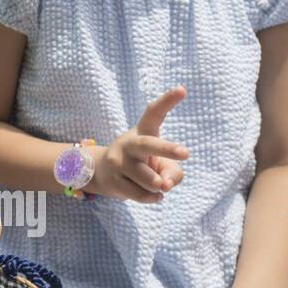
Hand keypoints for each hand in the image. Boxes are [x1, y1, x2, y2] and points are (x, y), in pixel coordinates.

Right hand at [87, 87, 188, 202]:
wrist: (102, 173)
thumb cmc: (140, 164)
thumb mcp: (159, 164)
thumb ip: (171, 172)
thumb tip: (164, 185)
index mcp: (143, 132)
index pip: (154, 113)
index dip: (167, 101)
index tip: (182, 89)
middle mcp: (129, 143)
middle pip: (148, 144)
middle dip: (167, 149)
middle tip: (185, 153)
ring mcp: (118, 161)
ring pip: (151, 180)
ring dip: (158, 187)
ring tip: (153, 184)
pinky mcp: (113, 180)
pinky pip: (144, 195)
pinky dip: (152, 198)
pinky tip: (147, 193)